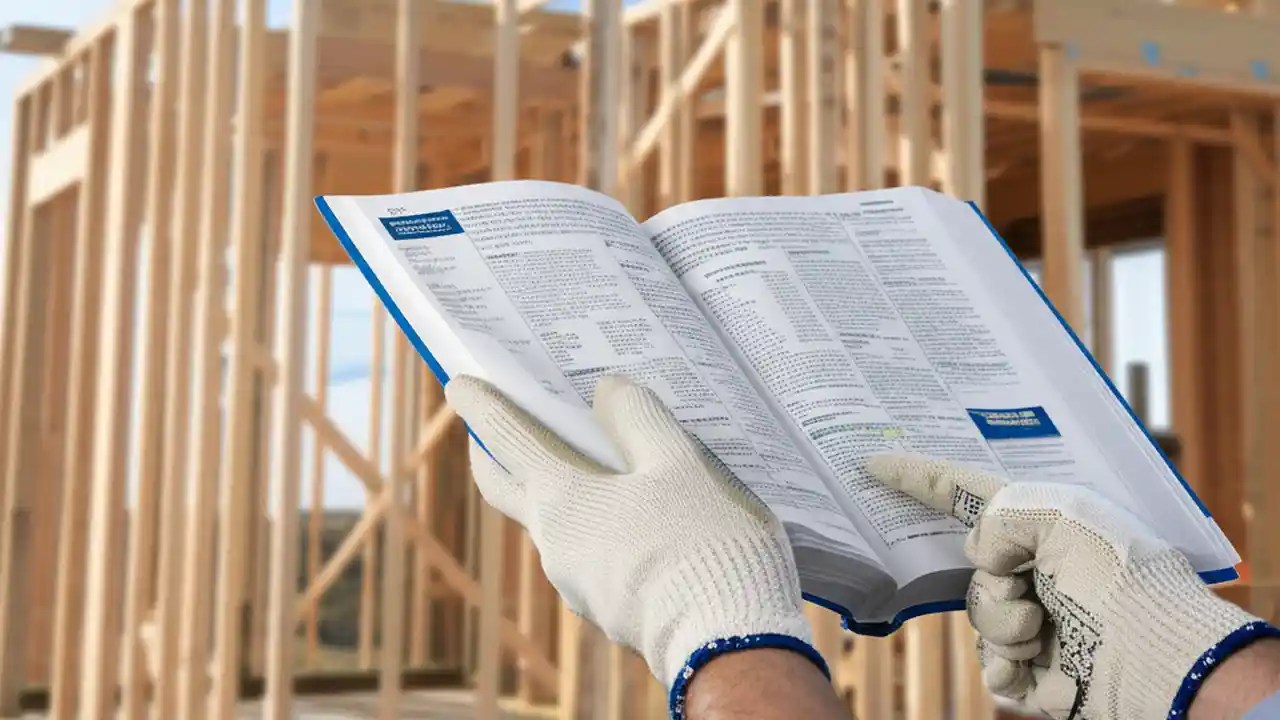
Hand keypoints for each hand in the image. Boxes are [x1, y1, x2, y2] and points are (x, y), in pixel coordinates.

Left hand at [445, 375, 824, 713]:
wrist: (727, 640)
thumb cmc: (702, 542)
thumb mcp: (679, 463)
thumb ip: (638, 419)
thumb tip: (606, 390)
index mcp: (561, 498)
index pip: (506, 438)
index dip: (482, 405)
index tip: (460, 383)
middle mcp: (554, 542)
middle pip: (509, 487)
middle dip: (494, 452)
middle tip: (493, 426)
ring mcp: (577, 581)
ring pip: (555, 521)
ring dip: (560, 489)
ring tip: (594, 462)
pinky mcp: (607, 606)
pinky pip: (591, 551)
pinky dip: (598, 523)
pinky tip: (636, 514)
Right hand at [867, 453, 1275, 719]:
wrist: (1155, 658)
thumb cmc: (1121, 577)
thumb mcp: (1062, 513)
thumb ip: (1003, 515)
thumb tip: (985, 558)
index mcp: (1048, 524)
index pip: (971, 493)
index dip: (921, 479)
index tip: (875, 464)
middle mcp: (1041, 570)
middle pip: (972, 566)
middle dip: (992, 580)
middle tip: (1022, 584)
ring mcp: (1038, 620)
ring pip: (979, 616)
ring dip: (1003, 622)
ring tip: (1043, 629)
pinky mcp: (1035, 669)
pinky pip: (990, 663)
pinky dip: (1007, 664)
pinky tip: (1035, 663)